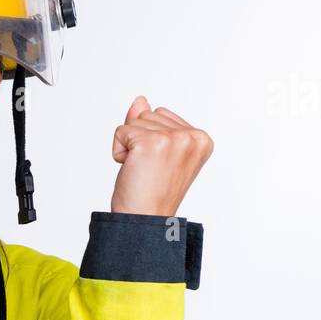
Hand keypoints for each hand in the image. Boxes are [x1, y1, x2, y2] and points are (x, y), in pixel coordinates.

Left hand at [109, 96, 212, 216]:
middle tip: (149, 171)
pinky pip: (120, 131)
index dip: (151, 140)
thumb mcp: (156, 151)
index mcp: (202, 138)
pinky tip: (132, 170)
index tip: (160, 166)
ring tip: (142, 171)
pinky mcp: (151, 143)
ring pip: (134, 121)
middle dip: (139, 142)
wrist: (145, 219)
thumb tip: (140, 100)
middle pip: (148, 115)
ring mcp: (173, 139)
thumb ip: (150, 123)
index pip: (161, 116)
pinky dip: (118, 152)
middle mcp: (192, 137)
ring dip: (129, 147)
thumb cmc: (151, 191)